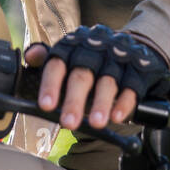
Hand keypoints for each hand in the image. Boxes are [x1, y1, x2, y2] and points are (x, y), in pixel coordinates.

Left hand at [23, 25, 169, 130]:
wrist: (135, 45)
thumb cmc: (93, 56)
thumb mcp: (71, 53)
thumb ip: (48, 57)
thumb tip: (30, 56)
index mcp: (73, 45)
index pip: (58, 64)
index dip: (51, 85)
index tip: (45, 106)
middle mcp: (95, 49)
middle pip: (82, 75)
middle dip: (75, 100)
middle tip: (68, 123)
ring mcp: (119, 57)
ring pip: (108, 81)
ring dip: (101, 103)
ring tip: (96, 124)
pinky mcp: (139, 69)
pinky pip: (132, 86)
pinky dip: (124, 102)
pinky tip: (118, 117)